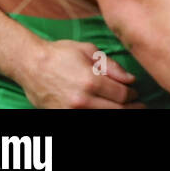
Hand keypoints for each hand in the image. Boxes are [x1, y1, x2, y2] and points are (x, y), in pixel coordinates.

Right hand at [18, 39, 139, 108]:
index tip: (135, 92)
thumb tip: (130, 80)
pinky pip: (85, 120)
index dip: (133, 94)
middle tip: (139, 105)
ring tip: (126, 109)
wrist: (30, 65)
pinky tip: (106, 110)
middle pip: (116, 110)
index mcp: (91, 81)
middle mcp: (81, 100)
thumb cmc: (60, 54)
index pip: (122, 94)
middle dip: (131, 108)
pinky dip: (99, 115)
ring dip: (118, 113)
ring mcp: (70, 112)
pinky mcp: (61, 116)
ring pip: (103, 117)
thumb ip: (112, 66)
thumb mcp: (89, 51)